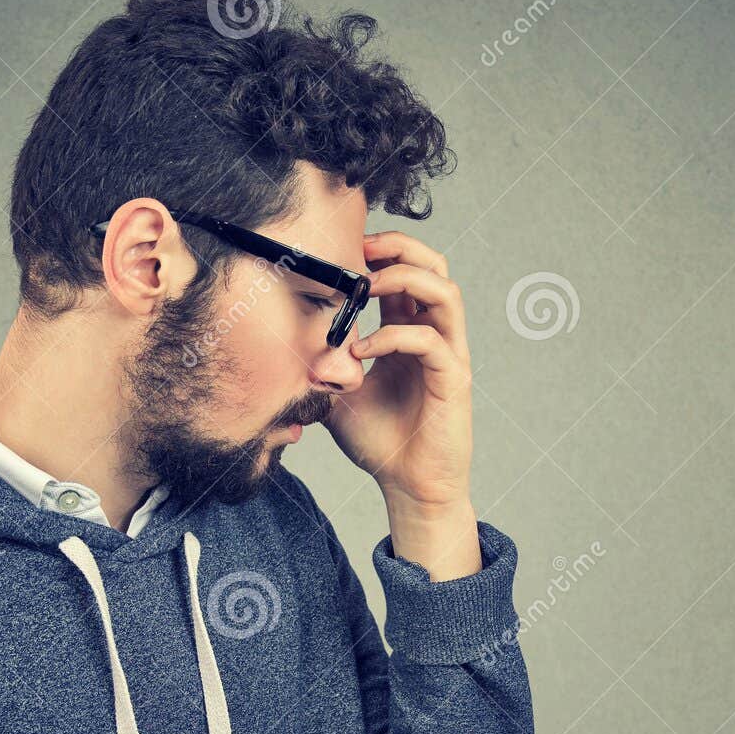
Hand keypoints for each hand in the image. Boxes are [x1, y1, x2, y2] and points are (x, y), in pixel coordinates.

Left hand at [324, 230, 473, 510]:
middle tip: (361, 248)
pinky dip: (394, 336)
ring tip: (367, 285)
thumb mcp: (337, 393)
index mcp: (409, 333)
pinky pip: (430, 341)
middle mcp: (434, 336)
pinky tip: (362, 350)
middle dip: (399, 247)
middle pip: (435, 266)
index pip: (406, 272)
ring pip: (445, 292)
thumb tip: (281, 343)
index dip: (381, 251)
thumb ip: (321, 364)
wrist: (407, 487)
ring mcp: (448, 355)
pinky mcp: (453, 380)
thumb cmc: (380, 441)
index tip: (344, 246)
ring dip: (405, 278)